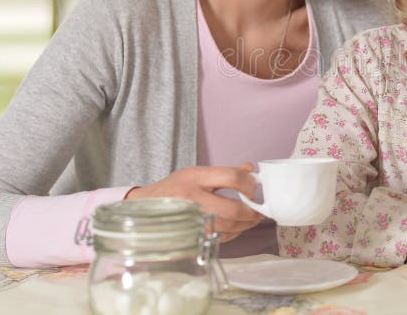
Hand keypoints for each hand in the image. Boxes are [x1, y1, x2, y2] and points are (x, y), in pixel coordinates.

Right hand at [126, 164, 262, 242]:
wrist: (146, 206)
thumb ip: (226, 172)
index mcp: (196, 178)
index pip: (231, 178)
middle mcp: (193, 199)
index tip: (253, 189)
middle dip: (252, 212)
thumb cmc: (175, 187)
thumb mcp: (198, 172)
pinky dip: (234, 233)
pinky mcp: (191, 236)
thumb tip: (250, 168)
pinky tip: (236, 227)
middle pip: (232, 209)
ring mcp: (191, 221)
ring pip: (228, 227)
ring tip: (252, 219)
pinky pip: (220, 238)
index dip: (248, 184)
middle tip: (260, 211)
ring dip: (246, 225)